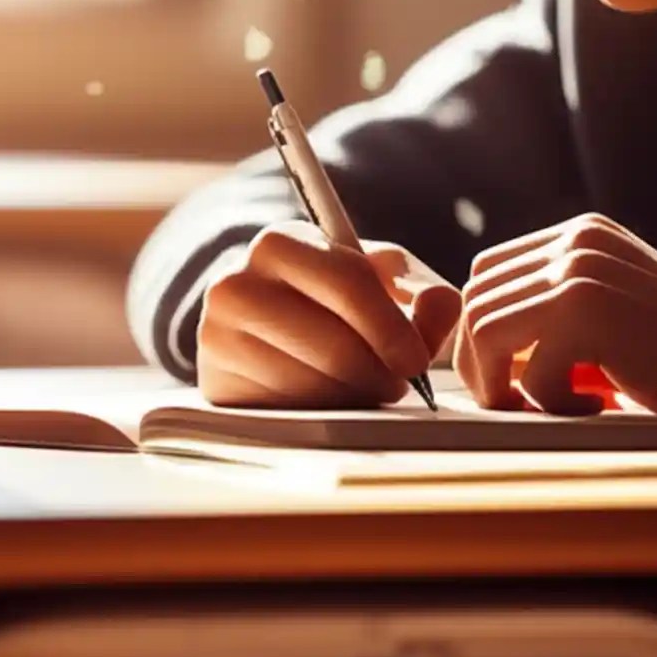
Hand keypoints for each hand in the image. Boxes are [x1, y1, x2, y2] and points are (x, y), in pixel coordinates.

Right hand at [197, 221, 461, 407]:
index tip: (416, 361)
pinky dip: (320, 414)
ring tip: (363, 386)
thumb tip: (442, 305)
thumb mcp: (376, 275)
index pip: (346, 283)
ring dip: (353, 397)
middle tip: (396, 384)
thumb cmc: (328, 294)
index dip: (390, 328)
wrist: (256, 317)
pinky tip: (327, 397)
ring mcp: (216, 335)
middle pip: (332, 345)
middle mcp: (235, 283)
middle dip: (378, 374)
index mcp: (279, 242)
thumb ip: (420, 290)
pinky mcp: (214, 381)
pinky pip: (286, 412)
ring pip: (311, 386)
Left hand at [455, 213, 656, 421]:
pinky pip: (528, 373)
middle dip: (480, 362)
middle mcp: (576, 243)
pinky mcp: (590, 315)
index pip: (486, 274)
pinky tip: (594, 408)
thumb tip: (469, 341)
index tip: (504, 373)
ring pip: (484, 332)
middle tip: (516, 401)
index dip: (480, 329)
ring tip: (547, 406)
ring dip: (503, 384)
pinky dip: (551, 405)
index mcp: (579, 235)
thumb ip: (551, 304)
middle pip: (475, 302)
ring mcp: (581, 273)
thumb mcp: (611, 305)